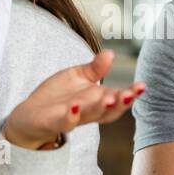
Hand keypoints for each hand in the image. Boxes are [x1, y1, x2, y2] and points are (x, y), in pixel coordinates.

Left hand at [3, 49, 142, 149]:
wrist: (31, 115)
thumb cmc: (58, 96)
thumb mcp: (78, 77)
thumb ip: (95, 68)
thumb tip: (111, 53)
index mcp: (97, 99)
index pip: (118, 98)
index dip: (131, 94)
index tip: (143, 85)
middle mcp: (88, 111)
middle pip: (109, 110)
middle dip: (121, 102)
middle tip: (130, 94)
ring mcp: (72, 117)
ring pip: (90, 115)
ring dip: (100, 108)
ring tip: (109, 99)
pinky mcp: (54, 121)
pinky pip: (65, 121)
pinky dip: (70, 115)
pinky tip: (73, 106)